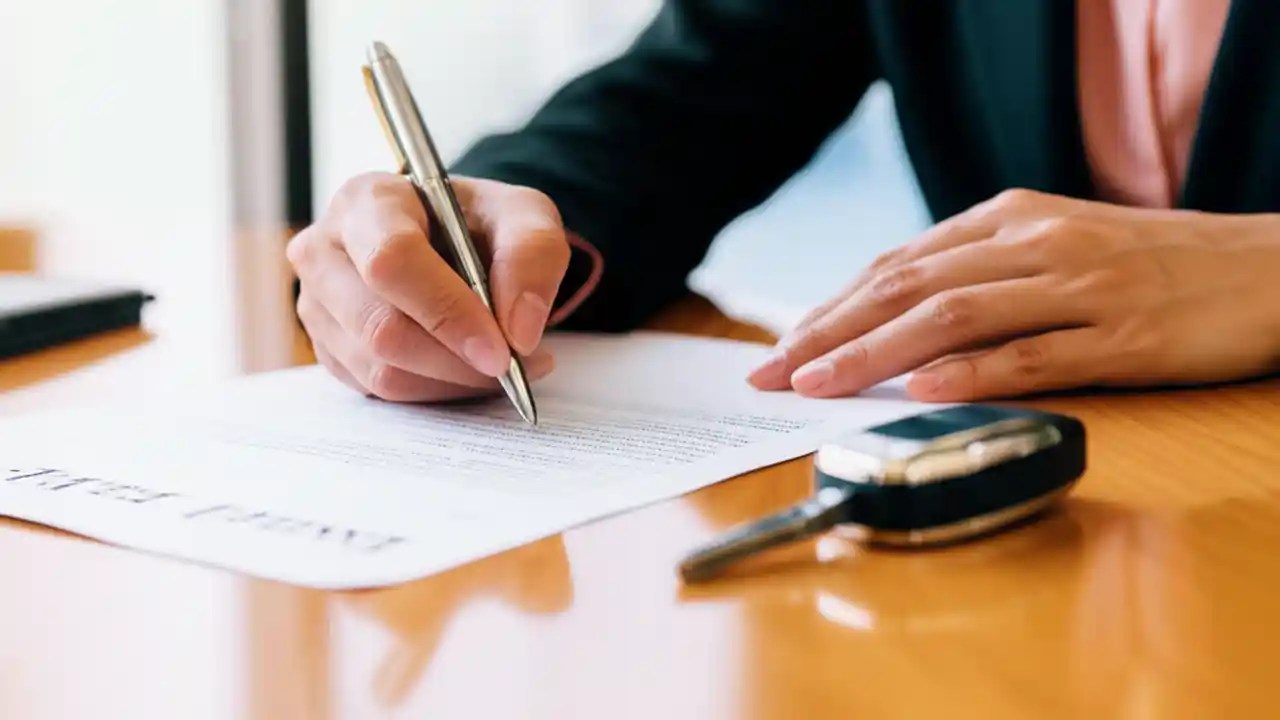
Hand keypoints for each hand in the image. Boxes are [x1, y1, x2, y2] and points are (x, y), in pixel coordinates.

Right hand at [288, 173, 568, 400]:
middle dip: (456, 360)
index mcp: (368, 201)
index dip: (447, 313)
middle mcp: (325, 251)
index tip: (501, 351)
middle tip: (514, 366)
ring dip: (454, 381)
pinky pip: (383, 391)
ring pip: (382, 370)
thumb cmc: (480, 222)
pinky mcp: (330, 349)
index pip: (391, 262)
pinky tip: (470, 369)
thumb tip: (518, 332)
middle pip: (380, 327)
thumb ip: (533, 256)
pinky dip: (438, 390)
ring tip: (504, 363)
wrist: (452, 240)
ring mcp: (318, 305)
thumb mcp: (525, 215)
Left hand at [748, 189, 1279, 400]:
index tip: (781, 346)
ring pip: (954, 315)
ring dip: (874, 352)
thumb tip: (895, 320)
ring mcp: (1077, 289)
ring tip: (817, 384)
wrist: (1270, 268)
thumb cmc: (1152, 265)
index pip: (896, 265)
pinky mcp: (1121, 336)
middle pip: (907, 286)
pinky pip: (1032, 355)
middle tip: (771, 371)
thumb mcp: (1055, 248)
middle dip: (828, 331)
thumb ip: (981, 273)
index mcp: (1010, 220)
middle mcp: (1033, 245)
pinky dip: (970, 373)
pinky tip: (919, 390)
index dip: (830, 307)